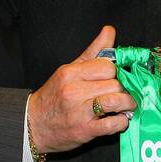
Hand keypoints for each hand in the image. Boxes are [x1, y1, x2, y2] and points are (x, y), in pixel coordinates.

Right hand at [27, 25, 135, 152]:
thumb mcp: (70, 69)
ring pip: (116, 101)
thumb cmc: (54, 96)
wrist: (33, 125)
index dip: (116, 72)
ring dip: (127, 104)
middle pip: (115, 84)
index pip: (107, 66)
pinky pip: (113, 124)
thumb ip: (93, 51)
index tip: (116, 78)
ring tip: (125, 106)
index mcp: (71, 73)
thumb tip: (110, 30)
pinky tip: (119, 119)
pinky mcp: (84, 131)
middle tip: (122, 93)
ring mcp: (79, 112)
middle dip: (123, 89)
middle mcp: (74, 91)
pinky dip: (121, 122)